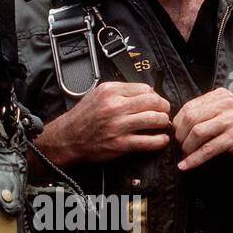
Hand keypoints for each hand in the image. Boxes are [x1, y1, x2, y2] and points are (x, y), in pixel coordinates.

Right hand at [38, 81, 170, 165]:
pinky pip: (147, 141)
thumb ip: (120, 91)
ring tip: (163, 124)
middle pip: (153, 102)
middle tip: (164, 111)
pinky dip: (159, 141)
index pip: (145, 89)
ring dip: (163, 122)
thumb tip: (145, 92)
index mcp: (110, 91)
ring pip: (153, 120)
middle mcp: (115, 106)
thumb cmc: (83, 117)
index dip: (155, 95)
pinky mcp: (120, 144)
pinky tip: (161, 140)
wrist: (68, 137)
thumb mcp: (98, 94)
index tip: (157, 101)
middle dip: (164, 107)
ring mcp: (118, 126)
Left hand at [173, 88, 232, 170]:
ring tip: (185, 155)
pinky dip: (194, 159)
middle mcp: (225, 105)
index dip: (178, 122)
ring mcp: (231, 121)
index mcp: (221, 97)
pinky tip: (187, 165)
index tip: (176, 133)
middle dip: (180, 135)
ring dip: (187, 147)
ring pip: (197, 132)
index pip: (190, 106)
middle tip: (180, 145)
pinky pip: (208, 149)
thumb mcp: (230, 110)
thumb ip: (210, 112)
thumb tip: (183, 123)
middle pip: (190, 118)